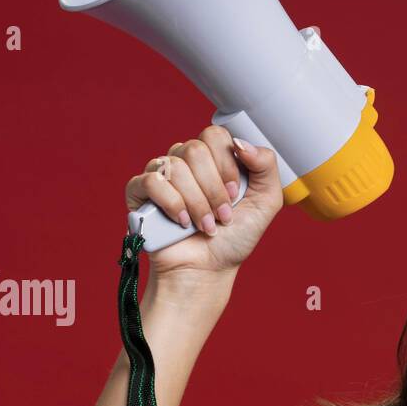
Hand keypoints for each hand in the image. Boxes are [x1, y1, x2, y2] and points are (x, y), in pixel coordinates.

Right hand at [124, 124, 284, 277]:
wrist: (209, 270)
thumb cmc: (234, 239)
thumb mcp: (266, 202)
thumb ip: (266, 165)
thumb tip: (240, 142)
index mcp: (212, 160)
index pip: (214, 136)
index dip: (227, 165)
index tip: (235, 193)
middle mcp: (186, 162)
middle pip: (195, 150)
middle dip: (213, 189)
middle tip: (221, 215)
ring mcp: (162, 175)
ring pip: (176, 167)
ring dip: (197, 203)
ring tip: (205, 226)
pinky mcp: (140, 192)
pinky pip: (151, 181)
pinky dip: (172, 204)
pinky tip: (182, 222)